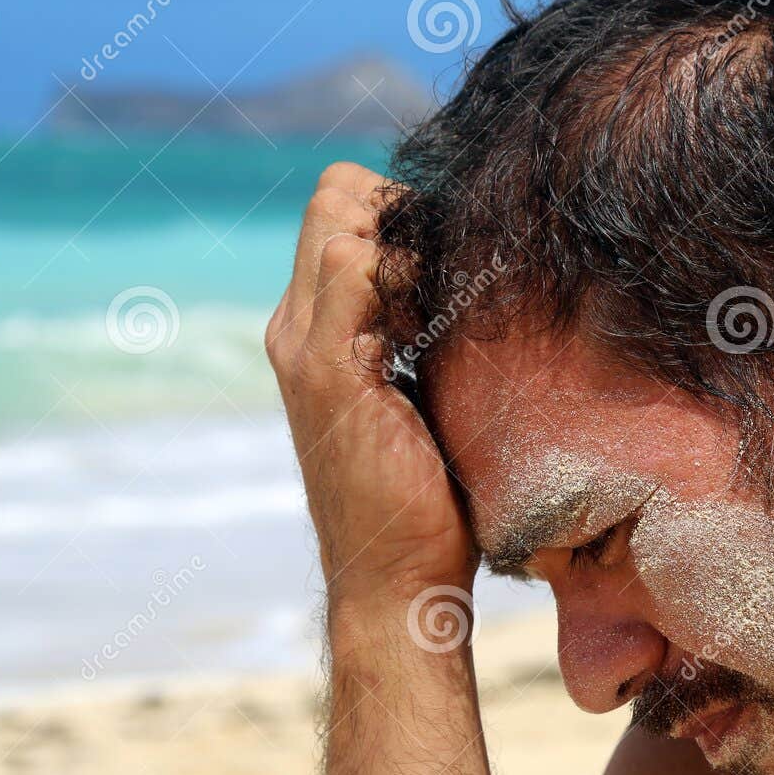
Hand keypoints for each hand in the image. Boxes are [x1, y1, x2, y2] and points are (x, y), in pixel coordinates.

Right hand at [266, 162, 475, 621]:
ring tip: (448, 311)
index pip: (344, 208)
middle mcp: (296, 325)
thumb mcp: (425, 397)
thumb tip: (477, 279)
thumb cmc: (426, 500)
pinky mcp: (326, 368)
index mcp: (315, 328)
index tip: (455, 268)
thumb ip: (425, 335)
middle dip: (408, 213)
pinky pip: (353, 263)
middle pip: (337, 194)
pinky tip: (442, 327)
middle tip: (456, 279)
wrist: (399, 580)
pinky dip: (407, 271)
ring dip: (411, 241)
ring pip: (340, 213)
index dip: (404, 215)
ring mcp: (304, 344)